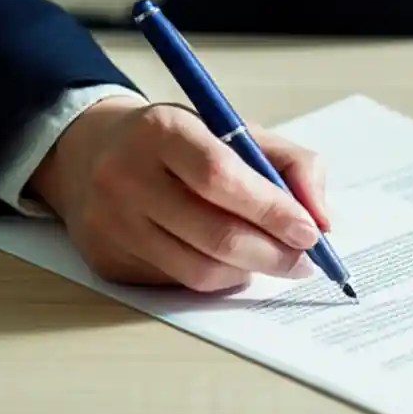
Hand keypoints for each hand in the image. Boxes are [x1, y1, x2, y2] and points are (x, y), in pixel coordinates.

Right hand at [30, 97, 330, 291]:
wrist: (90, 153)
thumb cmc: (180, 143)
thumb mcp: (235, 131)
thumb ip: (292, 164)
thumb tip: (322, 219)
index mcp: (162, 131)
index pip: (221, 177)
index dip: (272, 210)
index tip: (310, 231)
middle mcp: (126, 176)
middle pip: (214, 233)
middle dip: (273, 253)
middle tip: (305, 260)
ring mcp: (111, 222)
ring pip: (199, 269)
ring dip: (250, 271)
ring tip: (273, 259)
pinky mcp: (108, 259)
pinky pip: (179, 283)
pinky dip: (219, 278)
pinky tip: (231, 262)